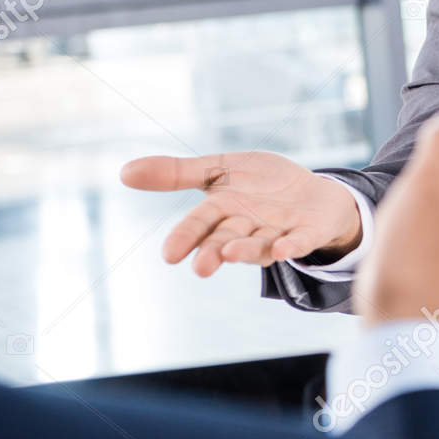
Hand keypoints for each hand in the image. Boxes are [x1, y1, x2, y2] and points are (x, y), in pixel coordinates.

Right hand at [119, 150, 364, 275]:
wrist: (314, 193)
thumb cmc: (262, 185)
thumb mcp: (220, 170)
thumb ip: (177, 173)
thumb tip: (123, 172)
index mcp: (224, 212)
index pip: (200, 224)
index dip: (186, 238)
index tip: (169, 255)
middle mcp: (248, 227)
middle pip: (227, 240)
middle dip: (214, 253)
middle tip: (200, 268)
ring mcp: (279, 231)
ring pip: (260, 245)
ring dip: (246, 250)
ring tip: (231, 254)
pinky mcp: (309, 232)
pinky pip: (299, 242)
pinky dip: (290, 246)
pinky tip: (282, 250)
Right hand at [353, 111, 438, 344]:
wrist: (411, 359)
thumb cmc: (418, 281)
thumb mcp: (426, 195)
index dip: (434, 172)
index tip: (418, 201)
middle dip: (427, 207)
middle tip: (410, 236)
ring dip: (423, 239)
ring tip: (409, 267)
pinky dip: (427, 269)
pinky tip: (414, 287)